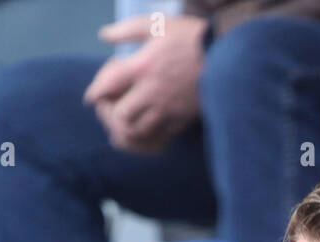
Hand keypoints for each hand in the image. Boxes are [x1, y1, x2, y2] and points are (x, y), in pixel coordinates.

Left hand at [84, 14, 206, 153]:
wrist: (228, 57)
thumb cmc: (191, 37)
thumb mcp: (158, 24)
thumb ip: (127, 30)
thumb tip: (104, 35)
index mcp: (143, 67)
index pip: (108, 86)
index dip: (95, 93)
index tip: (91, 98)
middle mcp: (152, 92)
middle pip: (120, 116)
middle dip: (109, 115)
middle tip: (110, 108)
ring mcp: (168, 109)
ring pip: (137, 133)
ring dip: (125, 130)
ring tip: (123, 123)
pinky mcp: (181, 120)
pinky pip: (157, 139)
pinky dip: (145, 139)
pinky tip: (143, 130)